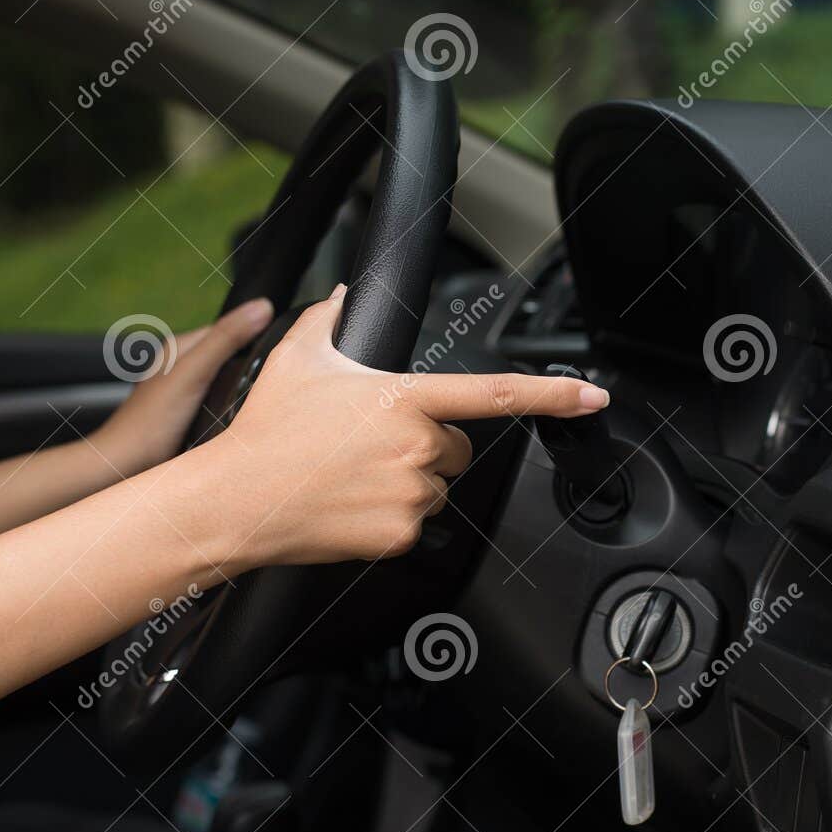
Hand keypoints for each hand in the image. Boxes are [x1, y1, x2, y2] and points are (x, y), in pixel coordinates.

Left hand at [90, 298, 274, 475]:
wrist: (126, 468)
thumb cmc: (150, 423)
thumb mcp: (193, 373)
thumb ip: (225, 339)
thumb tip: (261, 306)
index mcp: (179, 347)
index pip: (229, 328)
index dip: (256, 334)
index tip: (284, 346)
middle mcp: (182, 367)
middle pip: (230, 356)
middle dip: (253, 364)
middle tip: (281, 375)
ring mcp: (186, 393)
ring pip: (228, 382)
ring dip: (246, 390)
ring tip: (268, 397)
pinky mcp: (191, 417)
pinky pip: (223, 405)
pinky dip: (236, 410)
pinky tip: (246, 419)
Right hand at [182, 284, 608, 568]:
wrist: (238, 499)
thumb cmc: (267, 428)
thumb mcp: (298, 357)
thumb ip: (330, 319)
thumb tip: (341, 296)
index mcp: (406, 398)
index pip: (496, 394)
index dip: (553, 395)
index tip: (593, 396)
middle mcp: (419, 446)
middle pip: (457, 448)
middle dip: (428, 446)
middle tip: (372, 446)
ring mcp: (413, 494)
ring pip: (436, 489)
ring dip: (409, 483)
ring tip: (352, 475)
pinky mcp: (400, 535)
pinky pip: (415, 524)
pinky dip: (390, 517)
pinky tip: (349, 504)